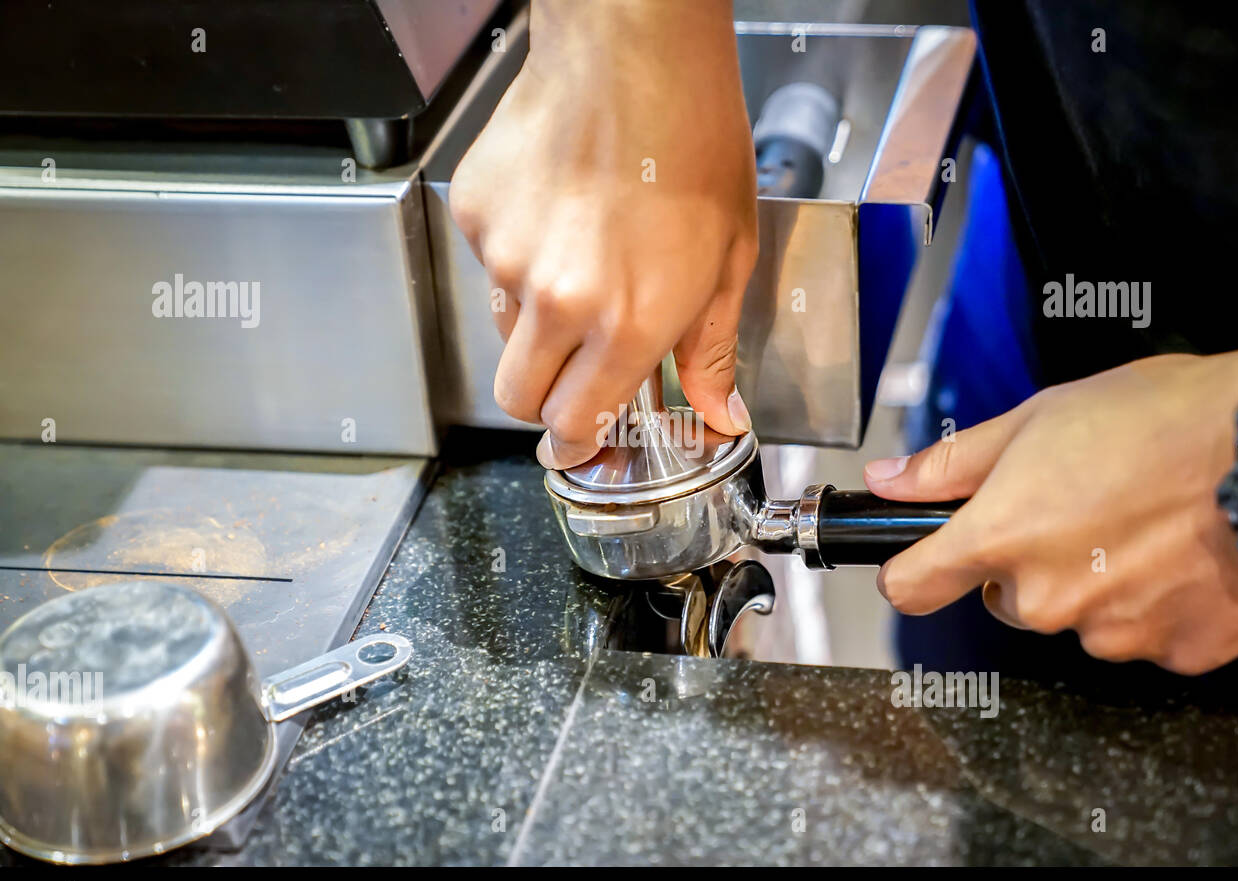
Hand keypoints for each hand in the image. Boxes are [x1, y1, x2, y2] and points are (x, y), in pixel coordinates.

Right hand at [449, 0, 757, 468]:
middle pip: (518, 398)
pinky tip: (561, 218)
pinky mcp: (475, 216)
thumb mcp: (728, 257)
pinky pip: (489, 269)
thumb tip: (715, 412)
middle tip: (577, 372)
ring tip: (584, 265)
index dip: (579, 441)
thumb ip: (711, 350)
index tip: (583, 441)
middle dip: (546, 400)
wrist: (634, 48)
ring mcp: (505, 257)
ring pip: (503, 333)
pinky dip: (519, 261)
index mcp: (627, 322)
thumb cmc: (693, 137)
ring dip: (537, 326)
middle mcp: (557, 301)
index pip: (575, 424)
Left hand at [865, 347, 1237, 674]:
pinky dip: (1161, 603)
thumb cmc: (1166, 421)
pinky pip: (1150, 635)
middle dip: (1032, 562)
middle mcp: (1050, 600)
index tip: (916, 564)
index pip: (912, 587)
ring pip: (1081, 618)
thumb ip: (953, 464)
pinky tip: (1184, 555)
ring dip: (1099, 584)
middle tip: (1081, 508)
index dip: (910, 571)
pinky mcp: (1181, 651)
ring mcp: (1117, 632)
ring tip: (1144, 524)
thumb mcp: (1037, 418)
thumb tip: (892, 481)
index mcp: (1002, 538)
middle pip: (1009, 598)